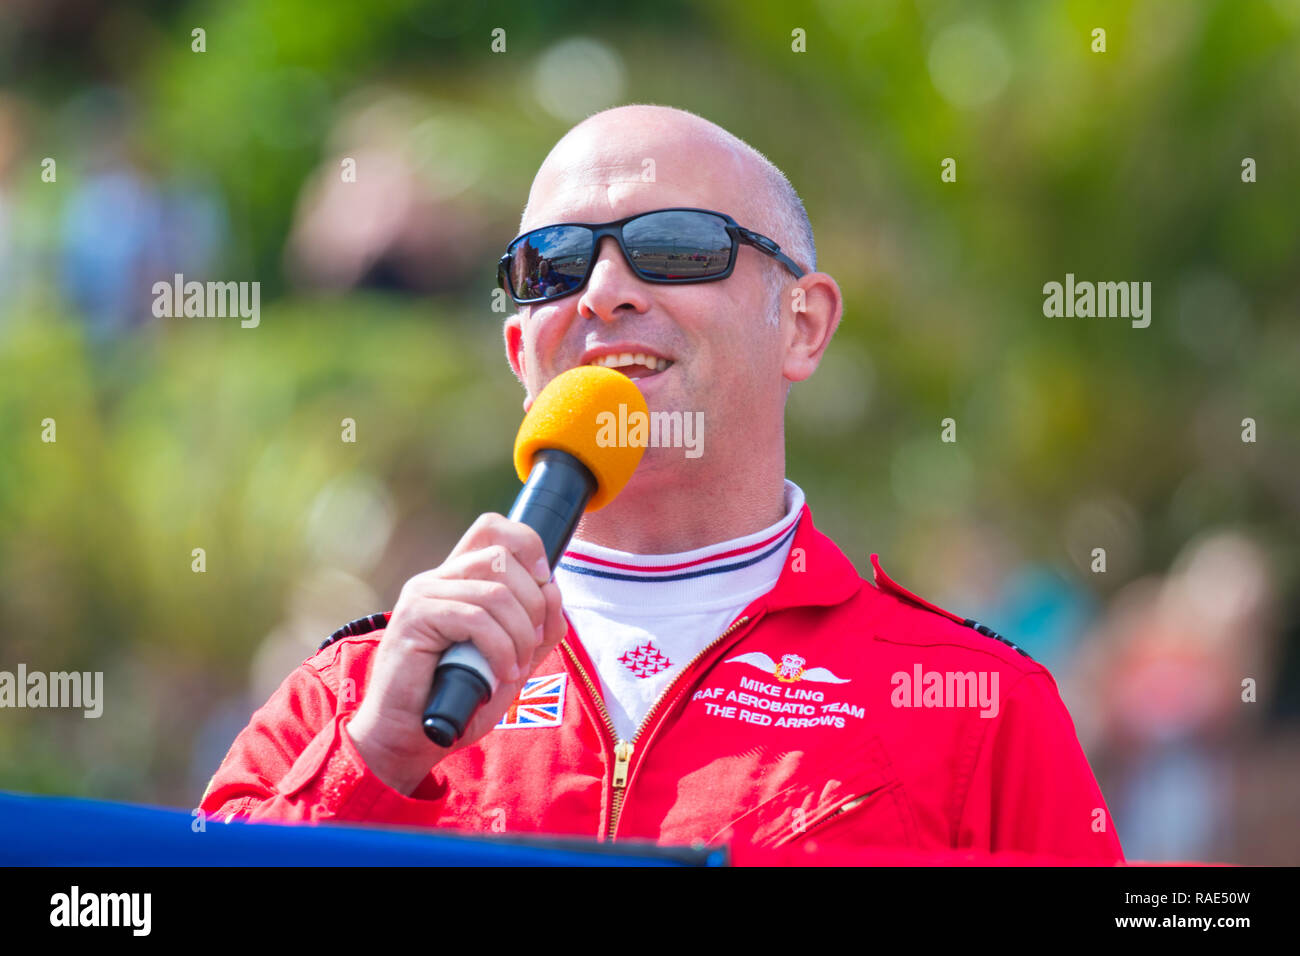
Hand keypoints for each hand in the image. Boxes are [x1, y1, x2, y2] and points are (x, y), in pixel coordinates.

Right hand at [345, 513, 566, 794]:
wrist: (409, 737)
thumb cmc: (459, 698)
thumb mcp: (514, 659)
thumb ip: (539, 628)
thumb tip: (553, 589)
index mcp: (459, 579)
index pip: (494, 527)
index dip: (528, 546)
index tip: (544, 585)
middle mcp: (438, 578)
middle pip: (502, 556)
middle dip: (533, 603)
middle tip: (531, 644)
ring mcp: (423, 594)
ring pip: (496, 591)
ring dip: (520, 633)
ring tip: (514, 667)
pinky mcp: (414, 618)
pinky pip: (476, 618)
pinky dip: (500, 648)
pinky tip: (501, 672)